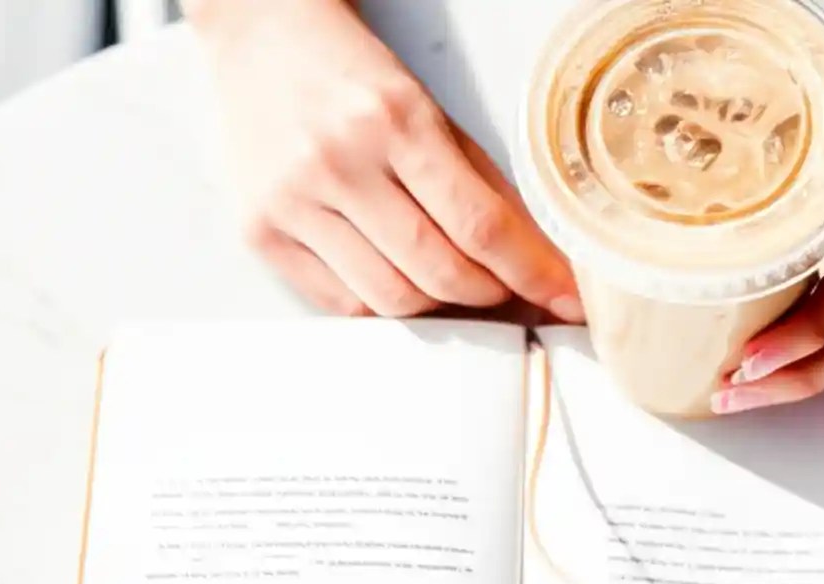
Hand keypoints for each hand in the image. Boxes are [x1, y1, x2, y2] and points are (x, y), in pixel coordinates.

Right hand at [191, 0, 582, 319]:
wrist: (261, 40)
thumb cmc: (353, 76)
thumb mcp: (432, 111)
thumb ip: (485, 185)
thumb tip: (539, 259)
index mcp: (394, 120)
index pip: (479, 224)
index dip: (531, 273)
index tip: (564, 298)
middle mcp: (338, 162)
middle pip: (438, 273)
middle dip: (489, 293)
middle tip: (505, 287)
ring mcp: (291, 201)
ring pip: (392, 300)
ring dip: (438, 304)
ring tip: (448, 278)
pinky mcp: (259, 232)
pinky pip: (343, 303)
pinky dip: (384, 303)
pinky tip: (396, 275)